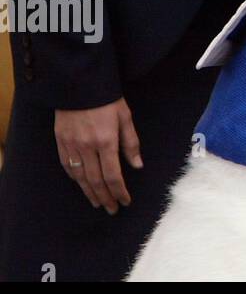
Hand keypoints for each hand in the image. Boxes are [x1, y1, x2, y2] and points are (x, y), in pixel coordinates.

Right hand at [54, 98, 142, 213]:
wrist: (80, 84)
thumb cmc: (108, 99)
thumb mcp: (126, 117)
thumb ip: (131, 143)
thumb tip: (137, 166)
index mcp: (106, 141)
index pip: (113, 175)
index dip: (119, 191)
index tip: (125, 202)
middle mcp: (87, 147)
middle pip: (96, 180)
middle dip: (105, 197)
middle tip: (112, 209)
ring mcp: (71, 146)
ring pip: (80, 177)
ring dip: (89, 192)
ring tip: (98, 203)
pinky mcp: (60, 142)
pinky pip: (67, 166)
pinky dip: (75, 178)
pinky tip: (82, 185)